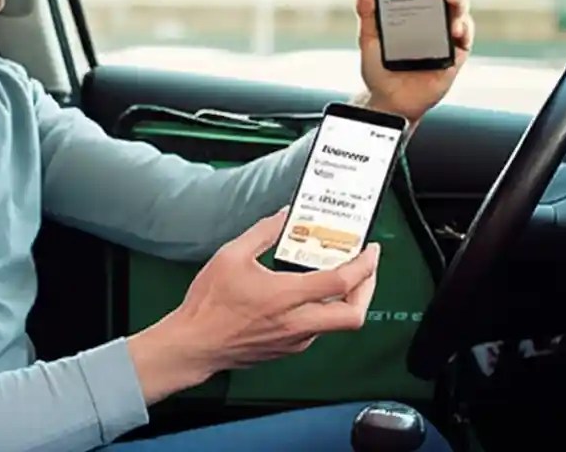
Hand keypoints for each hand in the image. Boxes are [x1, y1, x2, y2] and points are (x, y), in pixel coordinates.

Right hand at [128, 209, 379, 403]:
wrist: (194, 345)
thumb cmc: (209, 305)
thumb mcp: (232, 255)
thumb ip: (264, 231)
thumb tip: (284, 215)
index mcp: (287, 297)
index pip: (342, 282)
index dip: (365, 265)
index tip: (371, 250)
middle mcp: (297, 324)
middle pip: (354, 315)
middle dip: (369, 289)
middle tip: (366, 269)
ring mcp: (295, 341)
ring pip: (337, 323)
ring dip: (345, 300)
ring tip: (339, 276)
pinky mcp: (288, 350)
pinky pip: (317, 330)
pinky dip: (323, 311)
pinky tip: (310, 296)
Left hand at [356, 0, 474, 123]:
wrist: (387, 101)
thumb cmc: (379, 68)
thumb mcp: (368, 37)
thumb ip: (367, 12)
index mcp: (416, 11)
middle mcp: (434, 21)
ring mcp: (446, 37)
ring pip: (459, 12)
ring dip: (457, 1)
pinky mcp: (455, 56)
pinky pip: (465, 39)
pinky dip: (462, 30)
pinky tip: (455, 29)